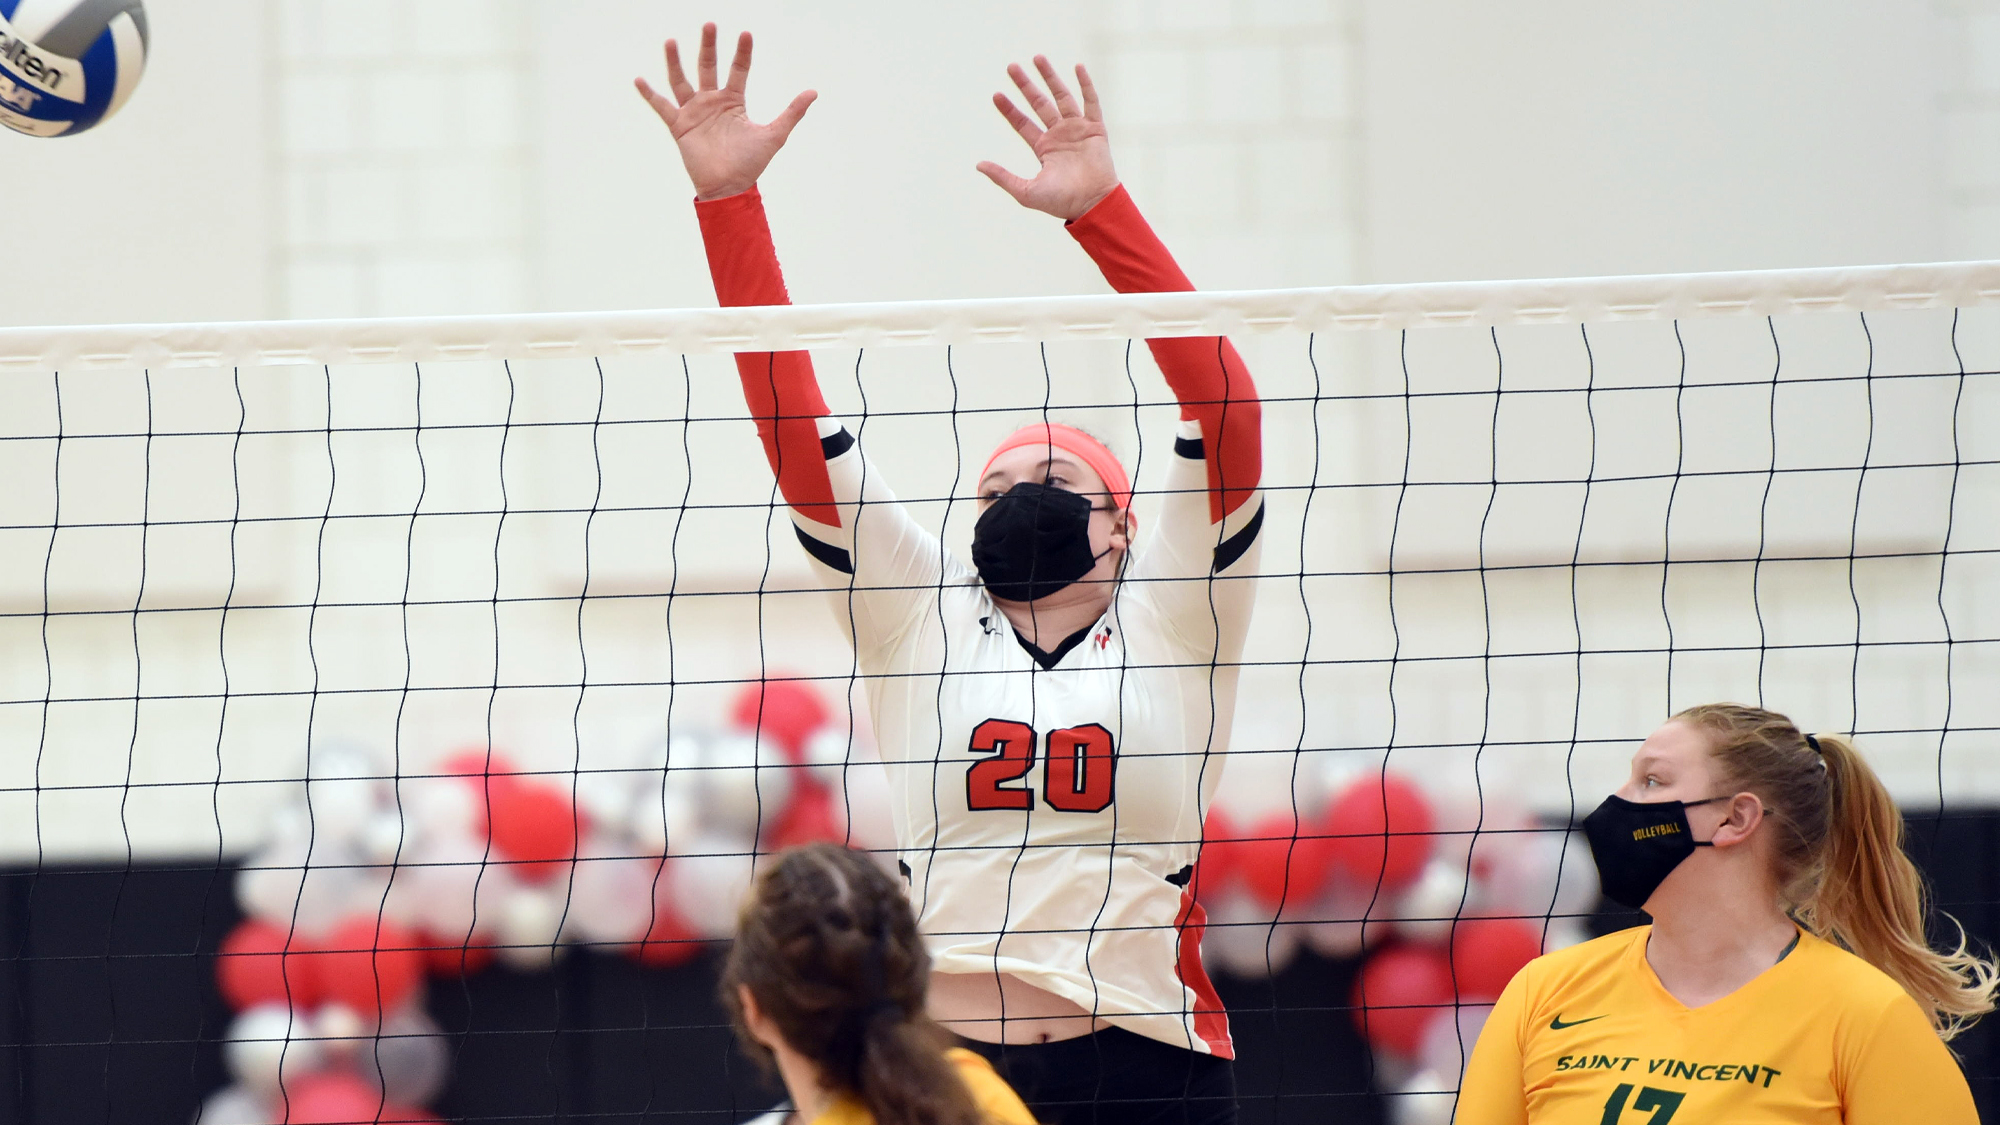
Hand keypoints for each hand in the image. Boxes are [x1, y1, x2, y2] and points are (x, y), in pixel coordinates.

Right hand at [635, 23, 815, 200]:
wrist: (729, 187)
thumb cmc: (751, 164)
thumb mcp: (774, 134)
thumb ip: (792, 112)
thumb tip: (813, 91)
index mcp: (733, 101)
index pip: (738, 70)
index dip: (742, 53)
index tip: (746, 33)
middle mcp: (712, 102)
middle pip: (708, 67)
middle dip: (708, 46)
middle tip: (709, 23)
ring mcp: (694, 112)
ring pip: (681, 80)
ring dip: (675, 61)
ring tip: (670, 40)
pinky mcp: (679, 126)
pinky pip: (662, 107)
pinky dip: (649, 94)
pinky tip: (639, 79)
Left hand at [977, 56, 1117, 220]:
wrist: (1092, 205)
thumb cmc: (1061, 202)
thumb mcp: (1026, 191)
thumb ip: (1003, 177)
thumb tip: (978, 165)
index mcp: (1044, 148)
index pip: (1022, 123)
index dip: (1009, 110)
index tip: (996, 94)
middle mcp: (1059, 135)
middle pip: (1039, 103)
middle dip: (1025, 85)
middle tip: (1011, 67)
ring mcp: (1077, 130)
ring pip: (1062, 97)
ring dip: (1050, 77)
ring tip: (1037, 58)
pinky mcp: (1095, 129)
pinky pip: (1091, 102)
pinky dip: (1085, 85)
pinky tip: (1077, 67)